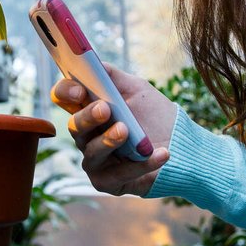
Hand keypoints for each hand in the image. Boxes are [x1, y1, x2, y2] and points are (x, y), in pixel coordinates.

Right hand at [49, 62, 175, 196]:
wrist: (182, 143)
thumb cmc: (155, 115)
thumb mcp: (137, 90)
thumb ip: (114, 77)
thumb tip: (93, 64)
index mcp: (88, 109)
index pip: (63, 98)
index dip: (65, 92)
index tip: (80, 90)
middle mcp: (86, 136)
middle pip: (74, 126)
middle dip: (88, 117)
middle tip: (105, 108)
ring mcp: (95, 160)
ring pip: (92, 152)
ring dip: (109, 140)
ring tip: (127, 131)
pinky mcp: (108, 182)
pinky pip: (118, 174)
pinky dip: (140, 164)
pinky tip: (161, 153)